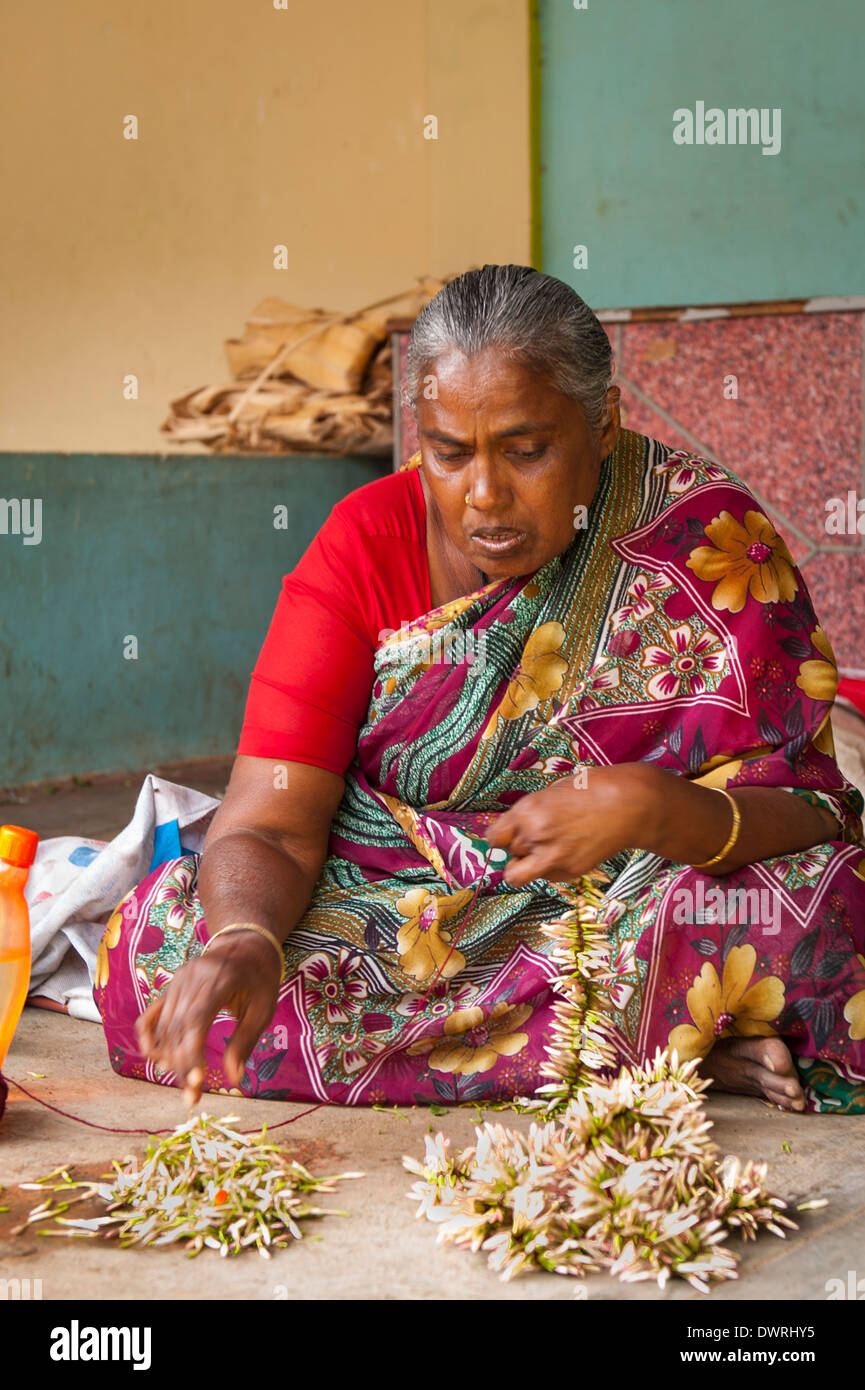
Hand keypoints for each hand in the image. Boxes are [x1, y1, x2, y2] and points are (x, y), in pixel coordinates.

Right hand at [135, 932, 281, 1105]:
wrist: (246, 942)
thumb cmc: (260, 977)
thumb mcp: (263, 1008)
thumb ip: (245, 1041)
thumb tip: (234, 1079)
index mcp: (219, 979)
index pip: (196, 1020)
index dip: (191, 1052)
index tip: (196, 1082)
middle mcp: (192, 978)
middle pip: (177, 1028)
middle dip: (182, 1064)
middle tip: (192, 1095)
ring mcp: (177, 981)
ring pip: (163, 1027)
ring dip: (170, 1059)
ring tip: (184, 1085)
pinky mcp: (171, 987)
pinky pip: (152, 1016)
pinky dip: (151, 1039)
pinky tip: (158, 1060)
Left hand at [488, 764, 654, 887]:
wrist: (629, 805)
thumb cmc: (592, 790)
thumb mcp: (552, 792)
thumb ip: (530, 812)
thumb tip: (514, 828)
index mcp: (527, 811)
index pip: (494, 837)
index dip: (500, 837)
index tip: (506, 837)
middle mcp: (534, 836)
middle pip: (509, 853)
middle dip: (518, 847)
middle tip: (538, 838)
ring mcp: (551, 857)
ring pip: (517, 875)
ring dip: (526, 865)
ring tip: (544, 852)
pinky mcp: (569, 871)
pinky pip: (546, 877)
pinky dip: (550, 869)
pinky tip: (568, 852)